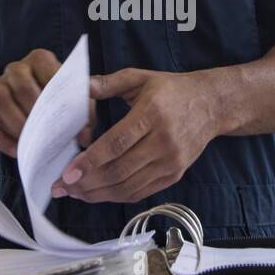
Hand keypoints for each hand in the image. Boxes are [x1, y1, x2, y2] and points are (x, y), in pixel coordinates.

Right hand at [0, 49, 93, 156]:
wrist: (15, 101)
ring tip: (34, 142)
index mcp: (40, 60)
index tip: (72, 114)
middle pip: (23, 87)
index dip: (60, 93)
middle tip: (52, 132)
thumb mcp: (70, 95)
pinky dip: (3, 139)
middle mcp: (16, 69)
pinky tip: (19, 151)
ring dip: (18, 124)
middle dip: (38, 112)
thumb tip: (89, 120)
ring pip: (1, 101)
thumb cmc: (51, 97)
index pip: (49, 71)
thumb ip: (84, 104)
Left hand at [52, 68, 220, 203]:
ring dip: (98, 194)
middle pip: (119, 171)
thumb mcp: (141, 77)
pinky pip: (141, 192)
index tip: (67, 174)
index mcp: (152, 113)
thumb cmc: (173, 90)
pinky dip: (116, 197)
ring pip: (128, 187)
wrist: (213, 105)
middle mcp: (163, 140)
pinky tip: (98, 193)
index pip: (116, 143)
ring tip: (75, 193)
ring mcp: (171, 161)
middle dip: (86, 184)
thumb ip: (109, 83)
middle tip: (61, 187)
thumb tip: (80, 88)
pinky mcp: (174, 174)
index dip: (90, 162)